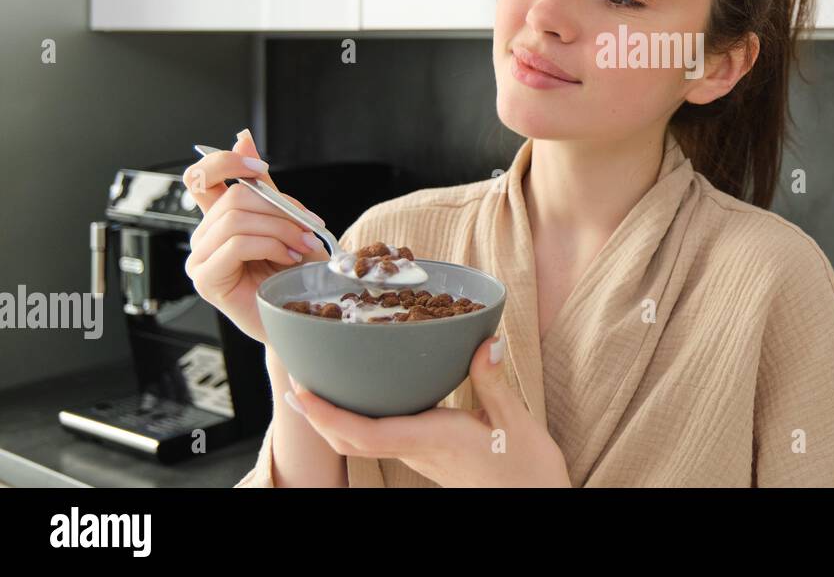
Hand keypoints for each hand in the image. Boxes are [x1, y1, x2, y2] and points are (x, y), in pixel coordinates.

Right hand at [184, 128, 327, 343]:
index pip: (200, 176)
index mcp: (219, 219)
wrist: (299, 316)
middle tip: (309, 229)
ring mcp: (200, 258)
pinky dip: (270, 246)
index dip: (225, 162)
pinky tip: (288, 260)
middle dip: (279, 209)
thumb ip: (263, 185)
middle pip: (233, 198)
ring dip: (280, 230)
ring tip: (302, 247)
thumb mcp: (285, 221)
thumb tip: (242, 137)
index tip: (260, 166)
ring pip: (236, 220)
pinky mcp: (206, 279)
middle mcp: (204, 236)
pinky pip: (236, 245)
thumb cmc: (294, 274)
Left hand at [286, 335, 571, 487]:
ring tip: (314, 391)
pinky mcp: (427, 453)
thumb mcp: (514, 419)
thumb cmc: (525, 467)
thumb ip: (493, 379)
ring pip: (361, 443)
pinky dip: (357, 421)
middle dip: (317, 416)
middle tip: (294, 384)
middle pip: (351, 442)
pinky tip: (361, 400)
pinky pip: (380, 439)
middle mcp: (418, 449)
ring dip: (331, 421)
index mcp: (432, 439)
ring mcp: (420, 454)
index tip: (302, 391)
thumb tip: (486, 339)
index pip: (367, 432)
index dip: (329, 414)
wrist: (533, 498)